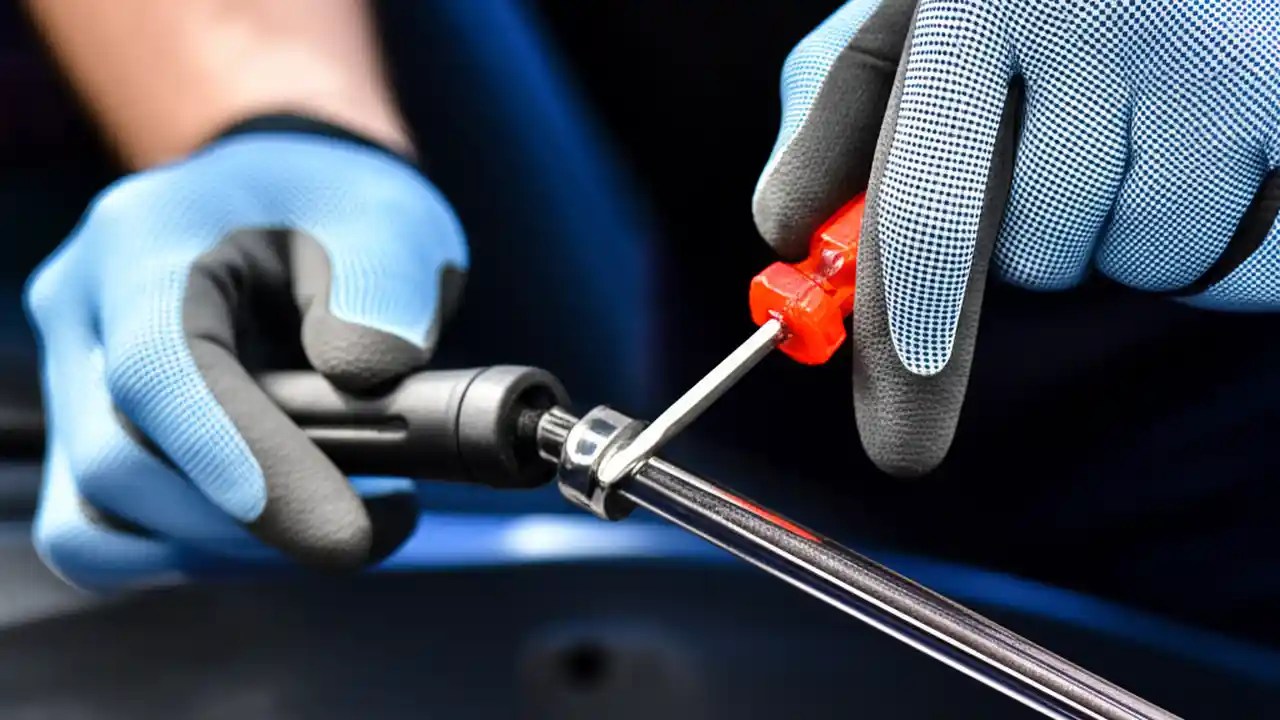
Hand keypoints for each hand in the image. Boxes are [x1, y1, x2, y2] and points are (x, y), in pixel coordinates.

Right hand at [24, 121, 467, 590]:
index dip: (239, 459)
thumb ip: (384, 289)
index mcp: (145, 241)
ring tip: (331, 522)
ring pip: (98, 522)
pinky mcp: (83, 436)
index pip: (159, 368)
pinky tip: (272, 527)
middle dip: (257, 524)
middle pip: (121, 464)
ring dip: (222, 549)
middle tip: (378, 524)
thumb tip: (364, 377)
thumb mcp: (388, 222)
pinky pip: (104, 536)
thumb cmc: (337, 206)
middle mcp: (82, 310)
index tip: (339, 528)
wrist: (285, 200)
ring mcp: (69, 378)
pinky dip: (190, 552)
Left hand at [753, 0, 1279, 476]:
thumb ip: (838, 116)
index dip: (909, 332)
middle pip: (1041, 260)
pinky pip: (1247, 270)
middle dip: (1035, 243)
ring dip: (1134, 230)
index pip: (929, 208)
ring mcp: (1225, 67)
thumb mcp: (923, 11)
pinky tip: (1221, 141)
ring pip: (1148, 264)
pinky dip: (1223, 241)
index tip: (899, 445)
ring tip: (1157, 115)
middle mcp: (1106, 21)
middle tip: (1062, 153)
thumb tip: (784, 233)